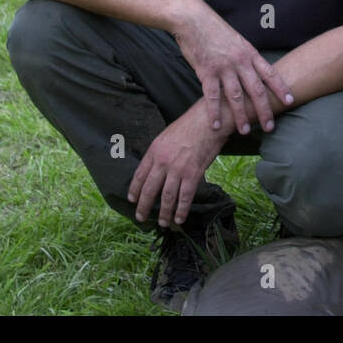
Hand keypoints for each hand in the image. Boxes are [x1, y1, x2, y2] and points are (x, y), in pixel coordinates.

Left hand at [127, 104, 226, 227]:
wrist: (210, 120)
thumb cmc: (192, 125)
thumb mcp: (168, 134)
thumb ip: (161, 151)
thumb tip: (158, 166)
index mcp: (155, 150)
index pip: (139, 174)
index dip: (135, 189)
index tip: (132, 199)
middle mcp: (163, 161)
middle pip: (149, 189)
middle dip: (144, 206)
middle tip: (141, 217)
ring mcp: (178, 169)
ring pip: (167, 196)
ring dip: (163, 212)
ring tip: (162, 222)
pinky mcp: (193, 174)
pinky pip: (185, 196)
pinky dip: (181, 210)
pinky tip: (179, 218)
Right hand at [171, 2, 293, 134]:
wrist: (193, 19)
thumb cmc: (214, 30)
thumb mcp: (237, 40)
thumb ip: (245, 56)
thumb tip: (254, 69)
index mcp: (249, 53)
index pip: (270, 73)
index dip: (280, 88)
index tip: (290, 101)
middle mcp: (240, 62)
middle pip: (256, 90)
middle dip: (264, 110)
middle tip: (270, 127)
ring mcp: (224, 67)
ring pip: (236, 96)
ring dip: (241, 116)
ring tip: (244, 130)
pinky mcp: (206, 72)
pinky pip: (212, 96)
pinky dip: (214, 112)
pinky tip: (216, 124)